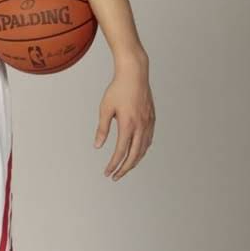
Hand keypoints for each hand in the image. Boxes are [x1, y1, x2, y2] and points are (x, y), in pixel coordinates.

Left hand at [94, 54, 154, 180]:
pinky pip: (148, 139)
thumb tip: (98, 146)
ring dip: (134, 161)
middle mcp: (141, 126)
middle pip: (134, 155)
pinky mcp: (152, 118)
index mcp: (128, 125)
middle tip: (115, 176)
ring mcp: (148, 122)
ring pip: (143, 149)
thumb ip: (102, 129)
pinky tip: (136, 152)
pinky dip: (142, 150)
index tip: (107, 173)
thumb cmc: (118, 89)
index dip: (114, 165)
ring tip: (124, 168)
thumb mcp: (105, 109)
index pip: (121, 152)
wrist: (135, 73)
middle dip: (124, 168)